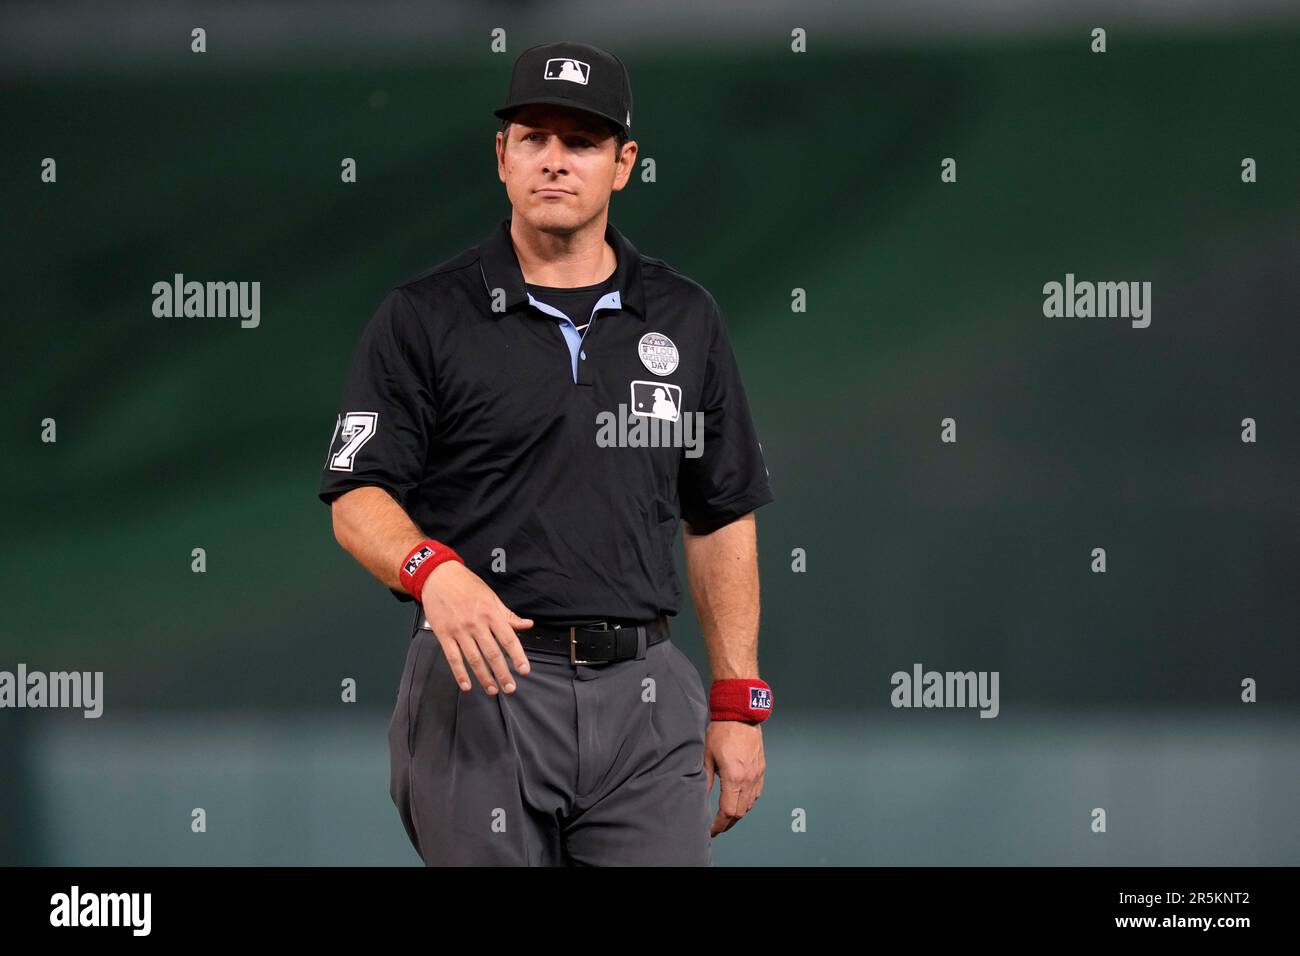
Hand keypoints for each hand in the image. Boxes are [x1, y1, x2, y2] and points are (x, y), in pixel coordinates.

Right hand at [419, 561, 534, 695]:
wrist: (438, 576)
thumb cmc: (466, 585)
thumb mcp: (491, 596)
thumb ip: (508, 615)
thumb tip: (527, 624)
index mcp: (490, 613)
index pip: (508, 639)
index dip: (517, 656)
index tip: (524, 670)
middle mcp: (476, 623)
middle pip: (492, 653)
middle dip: (502, 673)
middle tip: (510, 688)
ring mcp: (459, 630)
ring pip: (474, 659)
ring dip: (484, 677)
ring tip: (492, 690)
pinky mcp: (443, 634)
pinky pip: (453, 658)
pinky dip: (460, 674)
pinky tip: (466, 685)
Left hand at [703, 720, 764, 835]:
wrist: (741, 715)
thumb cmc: (722, 732)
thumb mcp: (707, 756)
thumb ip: (705, 780)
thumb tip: (700, 798)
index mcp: (734, 778)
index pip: (728, 811)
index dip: (719, 824)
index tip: (711, 830)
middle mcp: (748, 780)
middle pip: (740, 812)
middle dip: (727, 823)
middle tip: (716, 826)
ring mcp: (757, 776)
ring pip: (749, 805)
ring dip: (737, 814)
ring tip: (725, 817)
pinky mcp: (761, 770)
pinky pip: (756, 794)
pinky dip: (747, 803)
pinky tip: (738, 802)